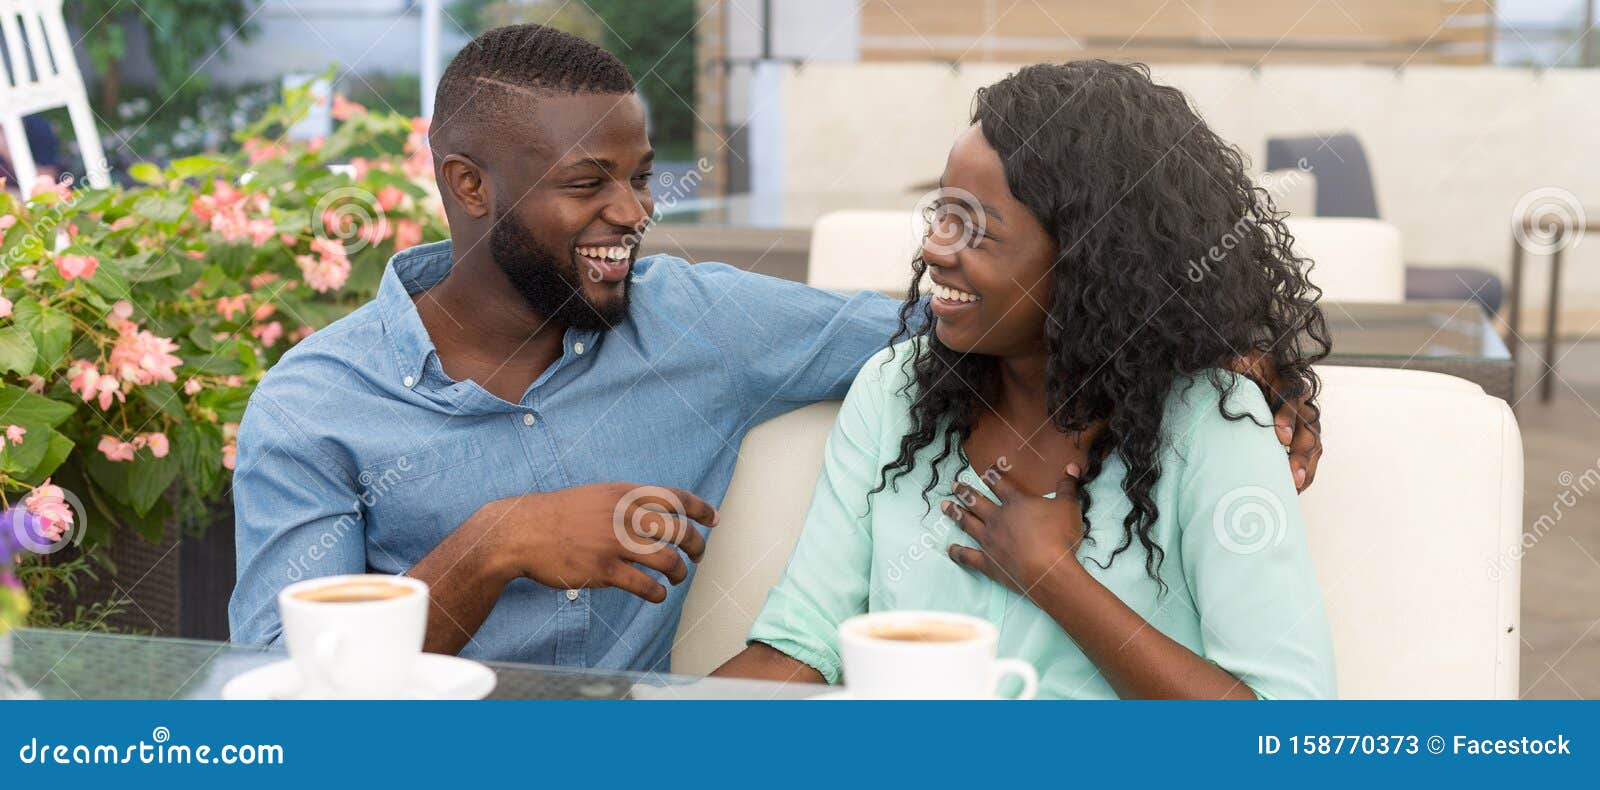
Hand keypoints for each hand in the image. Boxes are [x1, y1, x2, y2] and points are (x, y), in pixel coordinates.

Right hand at [481, 483, 717, 602]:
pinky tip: (657, 594)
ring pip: (668, 560)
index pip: (676, 497)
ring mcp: (615, 544)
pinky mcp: (604, 571)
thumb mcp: (598, 495)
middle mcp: (625, 515)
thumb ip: (628, 502)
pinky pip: (645, 586)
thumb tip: (660, 514)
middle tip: (698, 556)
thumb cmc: (560, 515)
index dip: (701, 509)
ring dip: (680, 573)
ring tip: (677, 578)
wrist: (522, 531)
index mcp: (625, 494)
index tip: (714, 520)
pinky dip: (658, 593)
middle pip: (680, 531)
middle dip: (697, 546)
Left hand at [943, 464, 1086, 595]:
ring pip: (968, 523)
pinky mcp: (987, 563)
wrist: (1048, 572)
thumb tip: (1073, 466)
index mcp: (1016, 503)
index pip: (1000, 485)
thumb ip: (1068, 486)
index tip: (984, 470)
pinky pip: (968, 556)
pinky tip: (949, 549)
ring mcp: (989, 541)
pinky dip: (957, 552)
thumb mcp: (1069, 507)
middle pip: (977, 501)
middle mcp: (998, 519)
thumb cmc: (1059, 538)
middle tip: (954, 485)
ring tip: (944, 505)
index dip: (992, 475)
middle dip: (965, 491)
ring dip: (956, 513)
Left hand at [1232, 352, 1322, 491]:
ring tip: (1296, 486)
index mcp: (1285, 378)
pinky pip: (1311, 455)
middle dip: (1300, 451)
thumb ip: (1238, 362)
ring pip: (1313, 442)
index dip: (1288, 416)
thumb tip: (1237, 362)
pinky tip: (1295, 490)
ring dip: (1305, 466)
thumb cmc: (1240, 371)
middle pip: (1307, 425)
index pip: (1292, 395)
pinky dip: (1305, 473)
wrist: (1243, 378)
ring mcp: (1304, 418)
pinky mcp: (1303, 435)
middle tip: (1291, 473)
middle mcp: (1300, 399)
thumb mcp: (1238, 361)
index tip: (1281, 437)